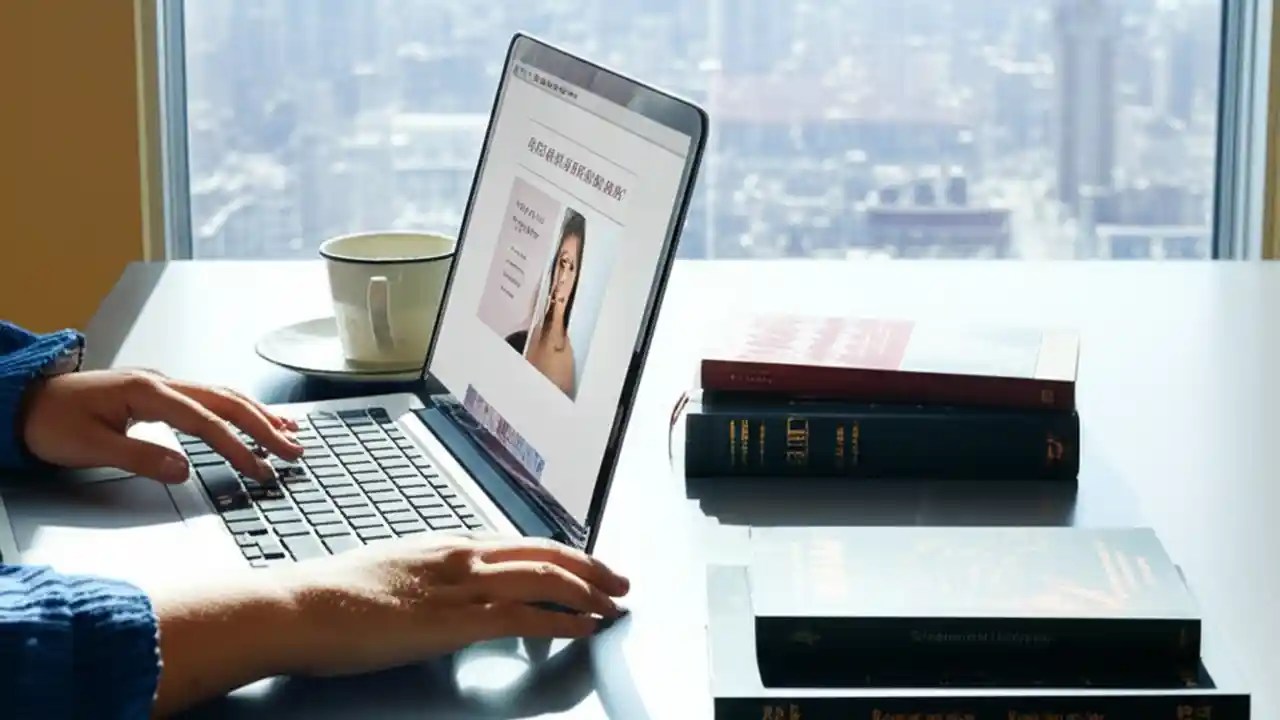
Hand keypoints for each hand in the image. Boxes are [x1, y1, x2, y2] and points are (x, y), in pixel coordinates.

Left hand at [20, 368, 301, 482]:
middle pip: (226, 402)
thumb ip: (140, 457)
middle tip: (293, 453)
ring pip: (223, 396)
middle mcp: (161, 382)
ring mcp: (163, 385)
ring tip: (289, 436)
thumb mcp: (88, 447)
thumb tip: (184, 469)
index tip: (258, 470)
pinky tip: (257, 420)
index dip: (235, 447)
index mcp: (146, 392)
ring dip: (259, 416)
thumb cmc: (50, 422)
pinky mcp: (162, 394)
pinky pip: (211, 398)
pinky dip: (240, 410)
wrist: (23, 400)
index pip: (204, 422)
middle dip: (263, 428)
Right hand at [280, 533, 628, 674]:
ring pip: (544, 578)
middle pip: (543, 552)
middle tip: (619, 580)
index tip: (586, 565)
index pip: (519, 543)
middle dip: (590, 566)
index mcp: (445, 545)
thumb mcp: (390, 575)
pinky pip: (525, 616)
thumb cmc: (332, 597)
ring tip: (613, 604)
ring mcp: (460, 586)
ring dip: (588, 591)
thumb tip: (439, 594)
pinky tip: (584, 627)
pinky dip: (563, 620)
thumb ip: (425, 579)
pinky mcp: (455, 620)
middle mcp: (460, 556)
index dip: (561, 554)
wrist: (298, 607)